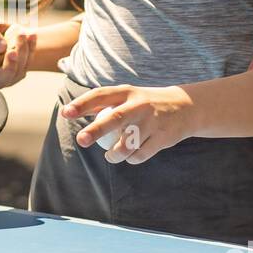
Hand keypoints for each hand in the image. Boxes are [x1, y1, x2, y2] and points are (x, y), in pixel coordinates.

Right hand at [0, 19, 37, 88]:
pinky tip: (32, 35)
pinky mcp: (20, 72)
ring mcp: (7, 77)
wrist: (8, 31)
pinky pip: (27, 64)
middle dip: (10, 65)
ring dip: (21, 53)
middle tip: (12, 51)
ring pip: (17, 72)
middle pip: (3, 79)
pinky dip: (31, 49)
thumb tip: (1, 48)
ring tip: (22, 33)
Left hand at [59, 84, 198, 163]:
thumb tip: (70, 111)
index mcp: (127, 93)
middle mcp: (139, 105)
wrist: (186, 106)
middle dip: (96, 130)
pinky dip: (131, 159)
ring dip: (115, 155)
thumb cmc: (146, 102)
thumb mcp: (127, 96)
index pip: (100, 96)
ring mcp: (152, 122)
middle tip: (81, 140)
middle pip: (115, 119)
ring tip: (110, 156)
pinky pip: (141, 155)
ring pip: (127, 144)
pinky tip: (130, 157)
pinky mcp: (163, 137)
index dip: (82, 104)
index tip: (66, 113)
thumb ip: (101, 102)